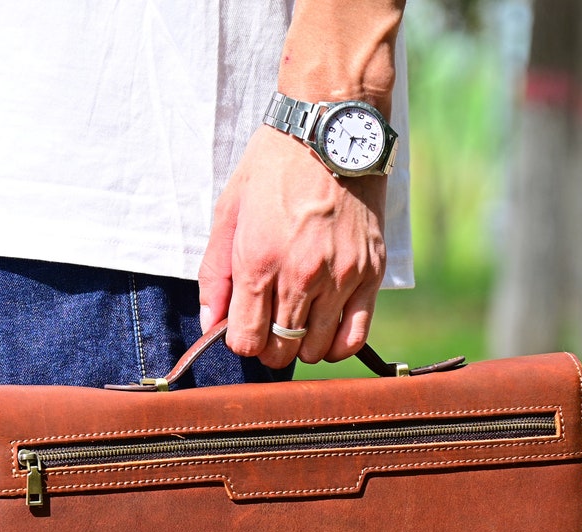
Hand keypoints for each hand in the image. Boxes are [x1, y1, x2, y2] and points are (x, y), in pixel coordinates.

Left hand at [198, 125, 387, 368]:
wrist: (329, 128)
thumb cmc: (273, 168)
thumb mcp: (229, 213)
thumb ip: (214, 275)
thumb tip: (210, 325)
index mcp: (259, 262)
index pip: (246, 342)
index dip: (240, 342)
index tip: (243, 326)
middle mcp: (301, 276)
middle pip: (279, 352)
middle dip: (268, 348)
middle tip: (268, 325)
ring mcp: (340, 277)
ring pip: (315, 351)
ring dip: (300, 347)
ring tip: (297, 323)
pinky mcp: (371, 273)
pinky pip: (355, 337)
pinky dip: (336, 346)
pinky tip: (325, 333)